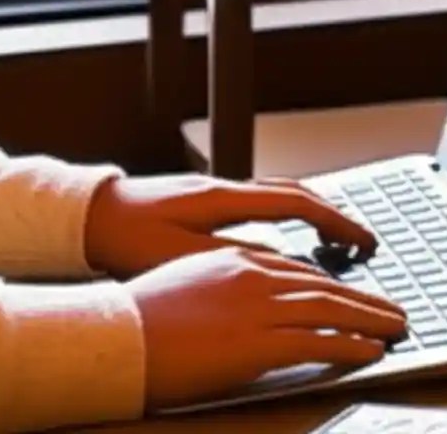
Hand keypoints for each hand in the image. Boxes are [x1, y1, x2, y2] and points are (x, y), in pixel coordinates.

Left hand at [85, 174, 375, 277]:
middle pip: (298, 192)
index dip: (337, 222)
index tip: (362, 240)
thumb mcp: (180, 256)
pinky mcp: (207, 199)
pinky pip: (264, 200)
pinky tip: (290, 232)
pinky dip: (291, 213)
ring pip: (282, 193)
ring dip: (315, 211)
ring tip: (336, 235)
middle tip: (362, 239)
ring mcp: (217, 189)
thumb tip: (281, 259)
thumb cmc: (122, 238)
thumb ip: (234, 256)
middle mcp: (226, 187)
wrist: (84, 216)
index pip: (298, 204)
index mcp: (224, 198)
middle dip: (336, 214)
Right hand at [129, 247, 405, 409]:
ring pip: (332, 308)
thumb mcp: (187, 284)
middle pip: (325, 285)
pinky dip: (352, 345)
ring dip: (370, 319)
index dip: (333, 284)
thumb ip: (224, 286)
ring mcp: (258, 307)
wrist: (110, 336)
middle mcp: (254, 276)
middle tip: (392, 309)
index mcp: (236, 260)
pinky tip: (371, 351)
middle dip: (365, 298)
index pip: (299, 270)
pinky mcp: (258, 342)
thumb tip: (246, 304)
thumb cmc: (136, 319)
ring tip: (395, 327)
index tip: (353, 294)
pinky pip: (319, 341)